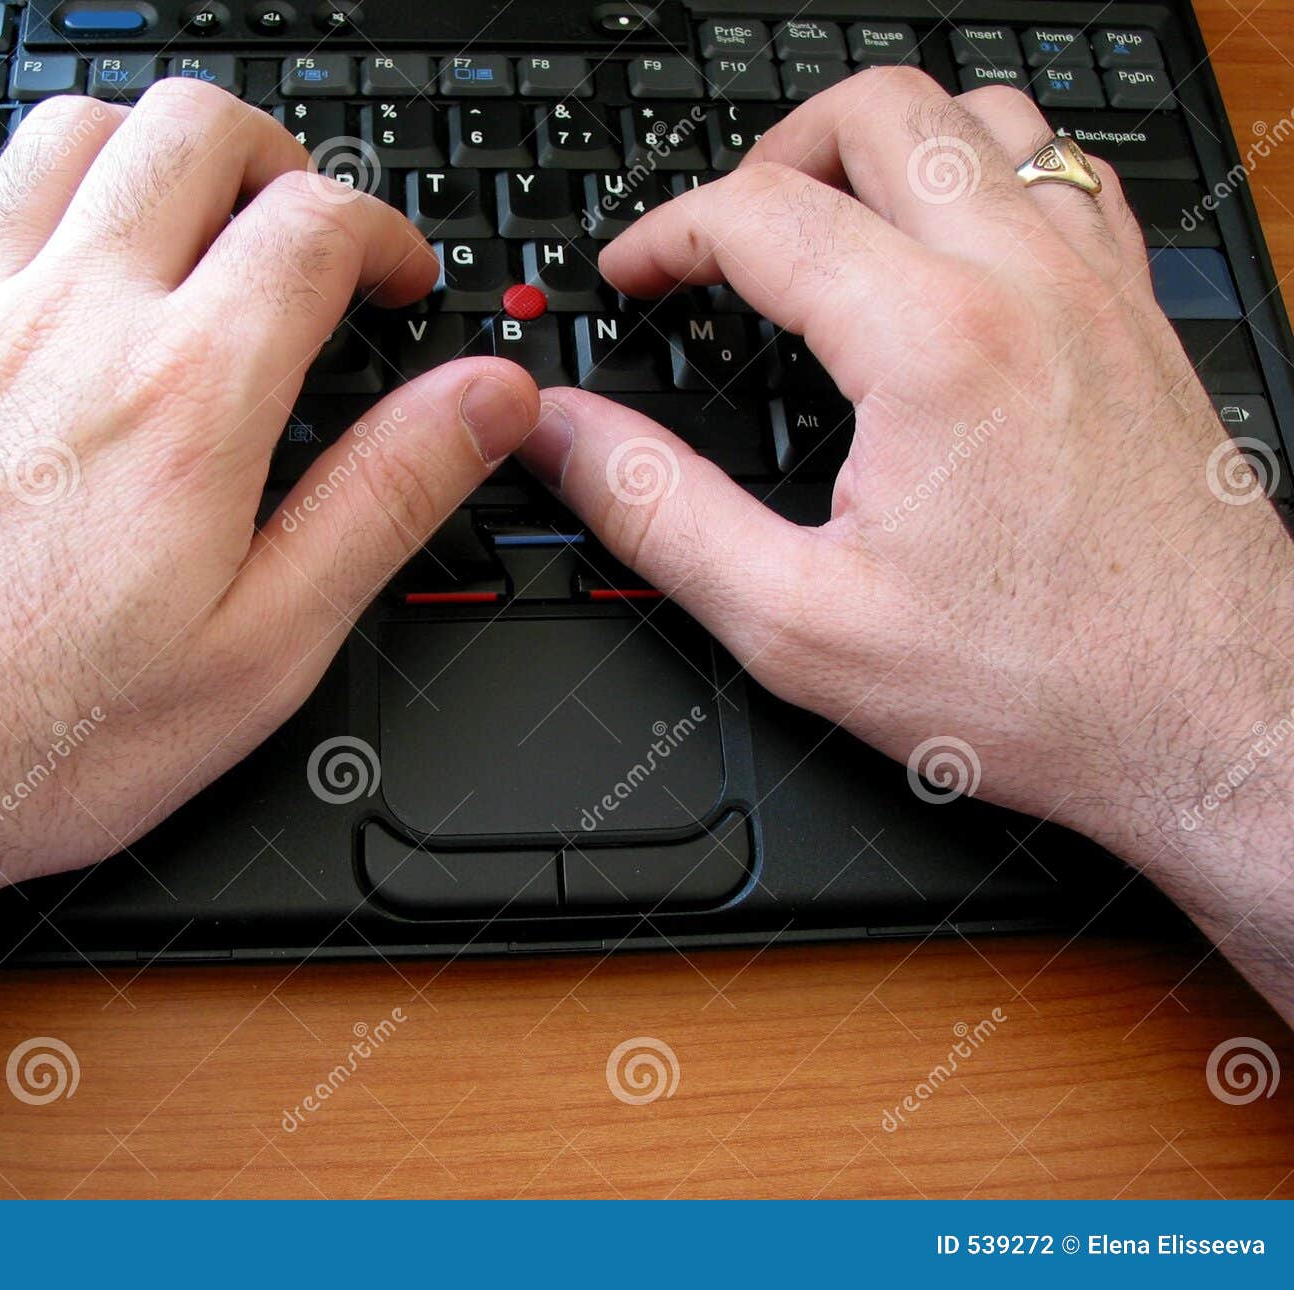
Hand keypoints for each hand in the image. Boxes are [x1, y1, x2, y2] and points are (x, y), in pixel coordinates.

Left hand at [0, 82, 538, 1029]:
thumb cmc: (42, 734)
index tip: (400, 280)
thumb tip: (485, 401)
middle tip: (313, 237)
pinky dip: (44, 179)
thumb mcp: (262, 649)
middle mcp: (75, 322)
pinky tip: (73, 248)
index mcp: (187, 396)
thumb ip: (384, 501)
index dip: (386, 232)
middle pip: (194, 132)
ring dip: (163, 150)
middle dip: (282, 159)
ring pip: (78, 129)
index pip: (313, 224)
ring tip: (205, 225)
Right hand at [519, 69, 1293, 1020]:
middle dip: (770, 152)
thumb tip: (563, 436)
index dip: (668, 234)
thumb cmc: (1034, 683)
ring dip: (883, 142)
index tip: (634, 277)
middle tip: (723, 236)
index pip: (762, 212)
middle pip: (878, 109)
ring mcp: (1097, 288)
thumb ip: (657, 511)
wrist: (1211, 718)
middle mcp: (1026, 284)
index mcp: (933, 345)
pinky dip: (984, 171)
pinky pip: (1063, 173)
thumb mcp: (798, 623)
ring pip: (983, 112)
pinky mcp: (1139, 316)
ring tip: (826, 218)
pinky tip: (948, 245)